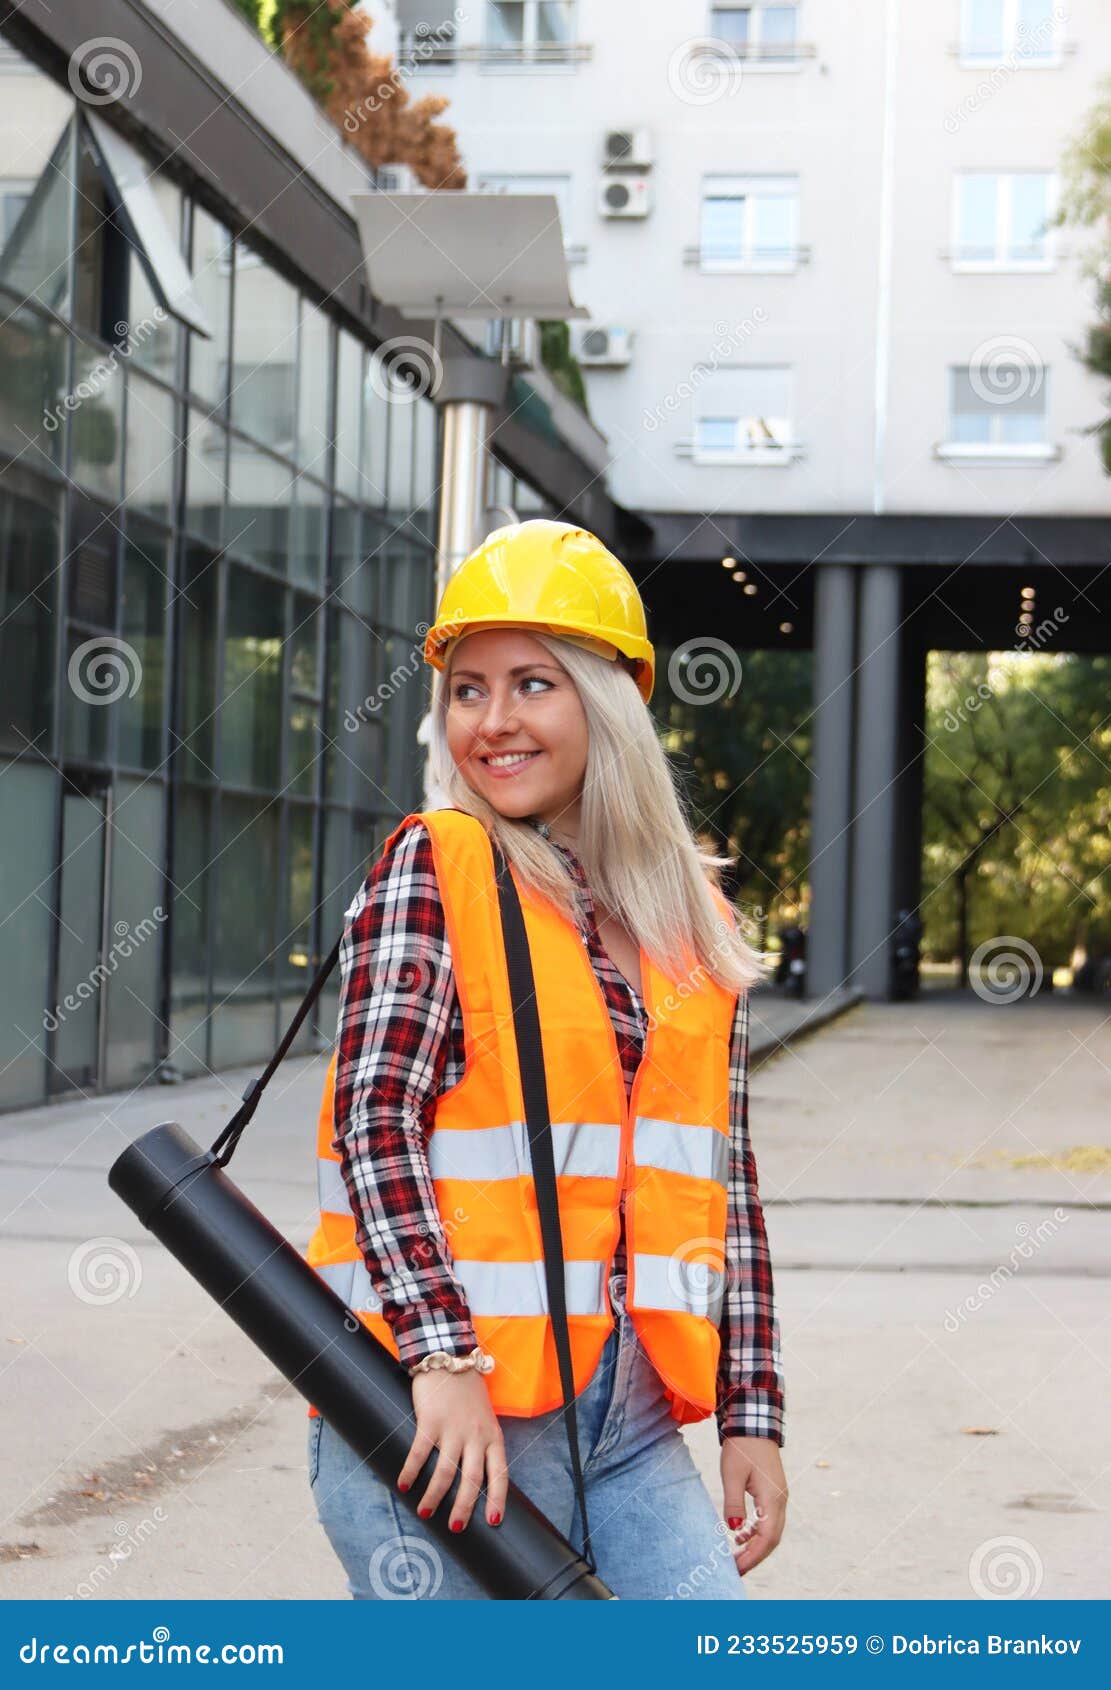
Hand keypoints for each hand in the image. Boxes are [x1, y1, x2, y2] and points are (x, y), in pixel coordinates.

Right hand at [397, 1367, 508, 1532]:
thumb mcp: (485, 1418)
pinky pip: (419, 1454)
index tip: (492, 1521)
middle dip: (463, 1508)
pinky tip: (404, 1485)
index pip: (499, 1473)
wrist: (449, 1358)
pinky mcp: (430, 1421)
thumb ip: (482, 1444)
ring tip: (425, 1512)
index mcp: (492, 1436)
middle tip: (455, 1527)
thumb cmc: (467, 1392)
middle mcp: (475, 1435)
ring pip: (445, 1473)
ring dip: (434, 1497)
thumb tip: (476, 1477)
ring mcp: (453, 1429)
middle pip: (472, 1480)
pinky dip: (411, 1473)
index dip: (497, 1499)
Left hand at [721, 1435, 787, 1574]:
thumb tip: (735, 1530)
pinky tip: (741, 1535)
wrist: (754, 1423)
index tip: (737, 1570)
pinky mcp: (774, 1492)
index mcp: (772, 1499)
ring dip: (756, 1546)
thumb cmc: (742, 1448)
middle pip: (772, 1539)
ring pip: (772, 1531)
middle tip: (736, 1570)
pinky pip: (769, 1520)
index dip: (752, 1557)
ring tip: (736, 1557)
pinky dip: (757, 1532)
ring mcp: (779, 1497)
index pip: (766, 1538)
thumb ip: (734, 1503)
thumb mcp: (732, 1475)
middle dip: (755, 1557)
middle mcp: (780, 1501)